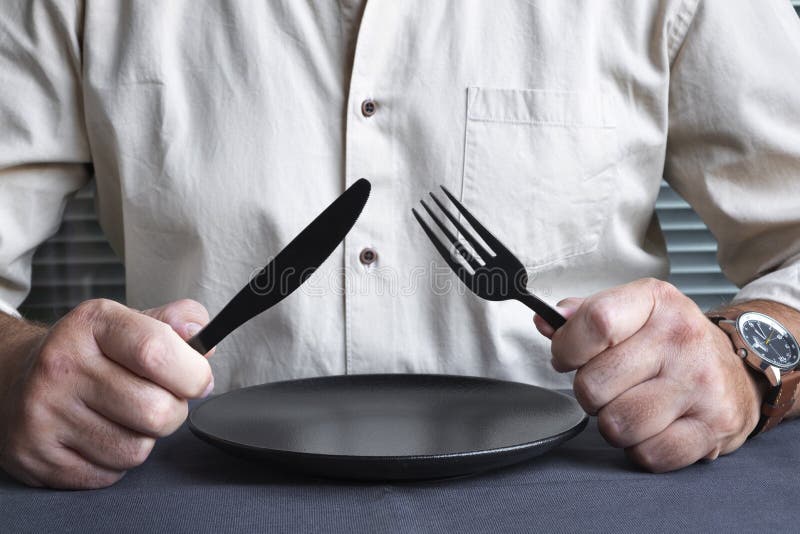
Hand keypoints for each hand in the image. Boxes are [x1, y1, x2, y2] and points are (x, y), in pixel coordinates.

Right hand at [0, 299, 213, 488]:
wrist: (18, 379)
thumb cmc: (90, 353)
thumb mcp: (129, 322)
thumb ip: (176, 322)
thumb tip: (202, 335)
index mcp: (92, 325)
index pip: (157, 351)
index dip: (193, 373)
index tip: (198, 379)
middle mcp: (62, 366)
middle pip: (156, 411)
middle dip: (174, 411)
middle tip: (160, 400)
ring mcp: (45, 413)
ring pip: (137, 450)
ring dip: (145, 439)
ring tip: (125, 417)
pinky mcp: (37, 455)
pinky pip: (109, 474)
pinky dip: (116, 462)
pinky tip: (100, 435)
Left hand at [534, 278, 762, 471]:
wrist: (737, 372)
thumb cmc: (670, 344)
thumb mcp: (632, 312)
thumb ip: (584, 315)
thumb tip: (546, 321)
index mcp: (656, 301)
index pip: (595, 322)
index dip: (567, 348)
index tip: (568, 357)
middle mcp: (681, 338)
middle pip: (594, 384)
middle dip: (590, 393)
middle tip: (611, 386)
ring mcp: (701, 383)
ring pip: (617, 424)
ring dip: (614, 424)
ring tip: (633, 406)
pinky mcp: (715, 426)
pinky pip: (649, 454)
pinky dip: (642, 449)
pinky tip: (655, 427)